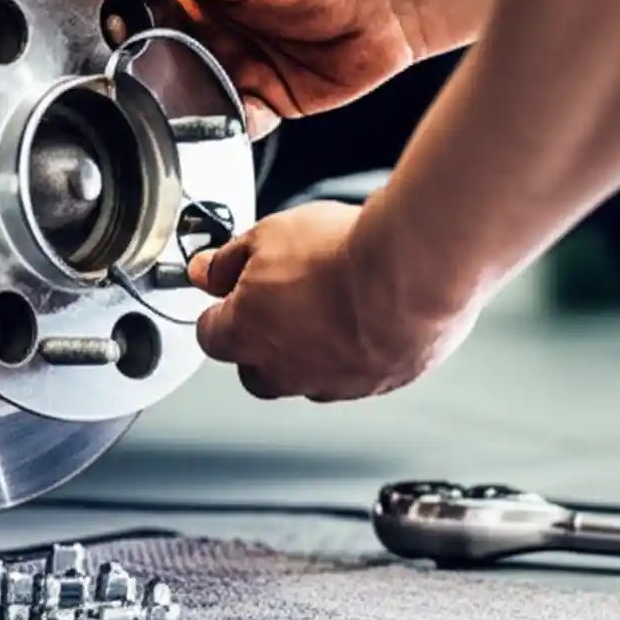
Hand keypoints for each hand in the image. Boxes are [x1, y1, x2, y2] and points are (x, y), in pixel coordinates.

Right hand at [116, 0, 424, 138]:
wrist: (391, 10)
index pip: (152, 5)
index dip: (129, 22)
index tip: (113, 35)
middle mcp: (221, 28)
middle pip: (169, 58)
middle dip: (158, 72)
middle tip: (148, 79)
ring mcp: (242, 65)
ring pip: (198, 94)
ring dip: (191, 104)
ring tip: (188, 103)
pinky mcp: (269, 99)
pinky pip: (235, 120)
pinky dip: (228, 127)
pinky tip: (227, 119)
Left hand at [187, 201, 476, 400]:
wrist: (414, 270)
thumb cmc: (342, 254)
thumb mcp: (267, 234)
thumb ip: (229, 260)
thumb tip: (206, 271)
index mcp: (246, 334)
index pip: (210, 335)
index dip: (219, 311)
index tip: (229, 291)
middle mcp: (284, 370)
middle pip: (255, 370)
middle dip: (259, 342)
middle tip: (279, 302)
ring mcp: (332, 383)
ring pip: (306, 377)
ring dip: (309, 350)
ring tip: (331, 304)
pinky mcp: (377, 384)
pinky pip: (355, 375)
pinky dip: (355, 352)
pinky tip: (370, 316)